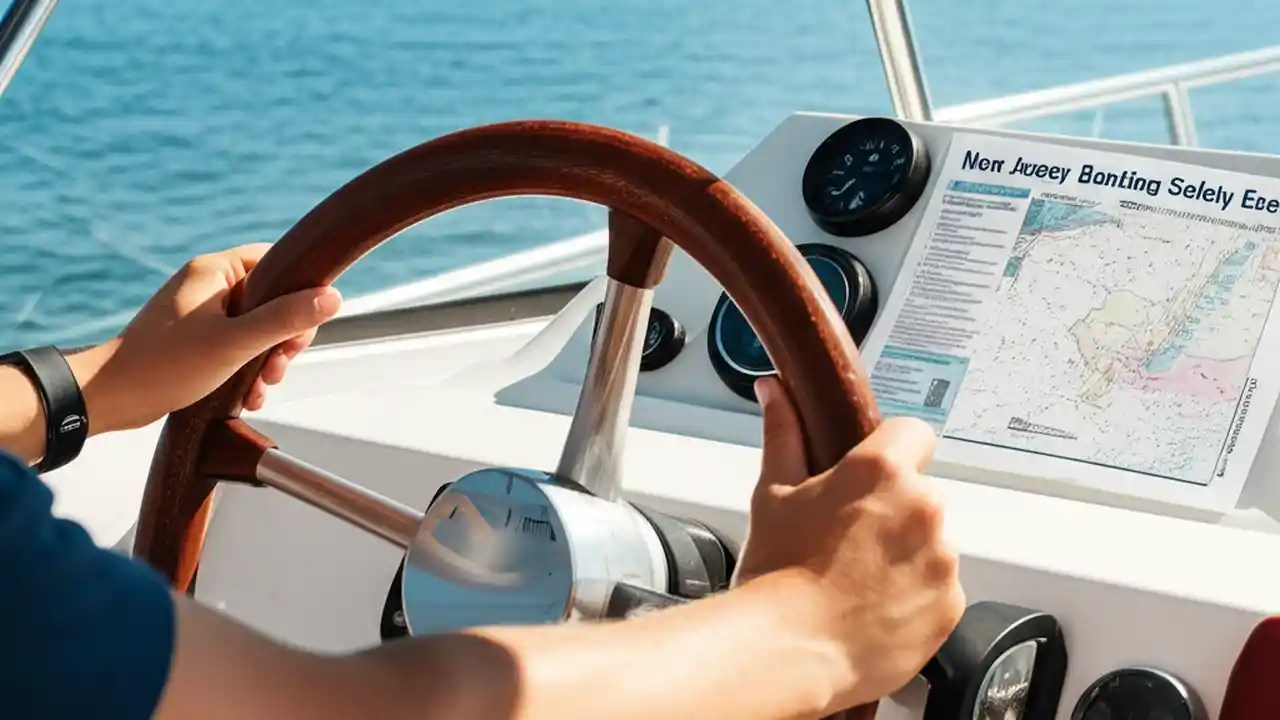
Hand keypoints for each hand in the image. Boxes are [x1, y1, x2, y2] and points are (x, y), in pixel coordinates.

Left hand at [73, 244, 341, 432]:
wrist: (110, 397)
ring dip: (267, 360)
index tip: (303, 325)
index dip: (298, 290)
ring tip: (261, 388)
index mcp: (214, 271)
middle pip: (271, 299)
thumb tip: (333, 298)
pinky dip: (247, 369)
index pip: (275, 261)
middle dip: (283, 337)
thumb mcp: (234, 343)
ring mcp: (201, 313)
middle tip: (279, 366)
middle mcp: (208, 286)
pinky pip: (237, 345)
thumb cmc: (165, 365)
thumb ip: (284, 319)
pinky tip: (247, 395)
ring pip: (257, 327)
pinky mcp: (196, 339)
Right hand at [734, 376, 963, 711]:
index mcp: (881, 471)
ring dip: (907, 555)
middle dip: (894, 511)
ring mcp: (942, 558)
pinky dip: (916, 598)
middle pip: (920, 493)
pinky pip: (940, 590)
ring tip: (859, 582)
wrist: (789, 650)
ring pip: (932, 543)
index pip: (914, 432)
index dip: (892, 451)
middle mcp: (923, 507)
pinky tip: (875, 609)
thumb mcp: (773, 494)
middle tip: (850, 539)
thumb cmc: (777, 573)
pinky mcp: (951, 604)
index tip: (873, 476)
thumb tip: (775, 390)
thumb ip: (783, 434)